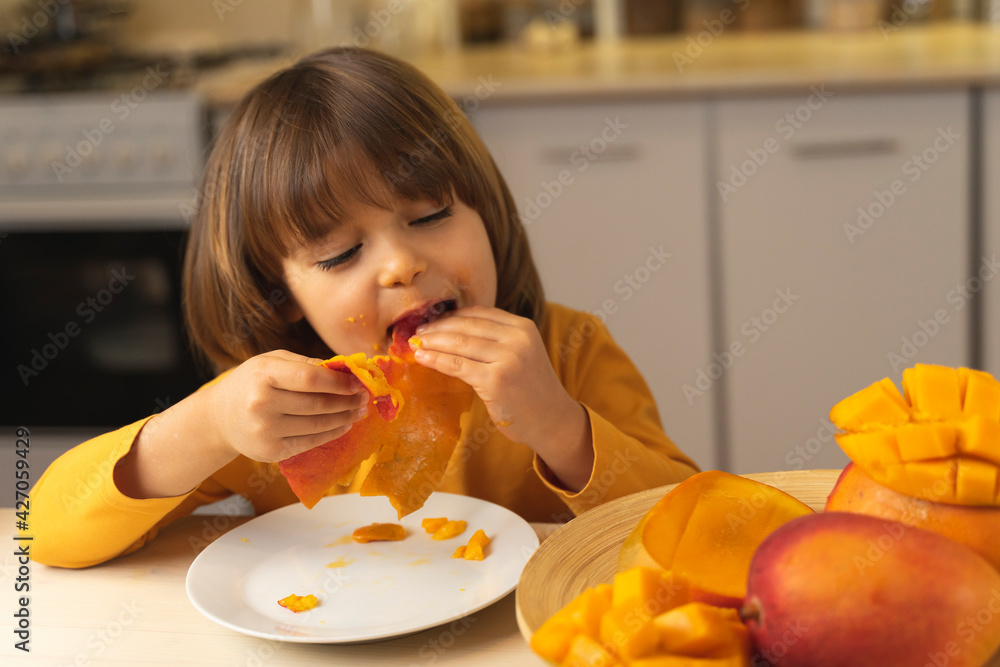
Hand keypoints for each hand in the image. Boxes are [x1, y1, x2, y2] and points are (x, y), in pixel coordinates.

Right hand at [206, 350, 368, 462]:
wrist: (219, 418)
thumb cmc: (251, 383)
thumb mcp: (271, 362)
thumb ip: (305, 364)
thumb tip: (345, 369)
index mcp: (263, 375)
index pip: (310, 379)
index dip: (339, 382)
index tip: (358, 383)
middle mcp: (262, 404)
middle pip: (318, 404)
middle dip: (347, 401)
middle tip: (365, 397)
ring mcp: (265, 431)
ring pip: (318, 425)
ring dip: (345, 418)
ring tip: (359, 410)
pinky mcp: (271, 451)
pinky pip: (310, 442)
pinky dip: (332, 433)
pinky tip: (345, 425)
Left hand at [410, 307, 592, 488]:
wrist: (552, 420)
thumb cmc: (531, 389)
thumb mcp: (521, 353)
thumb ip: (496, 339)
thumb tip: (452, 329)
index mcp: (523, 327)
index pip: (479, 313)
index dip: (451, 316)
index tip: (432, 321)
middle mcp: (517, 339)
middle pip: (466, 326)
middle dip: (437, 327)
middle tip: (417, 332)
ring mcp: (508, 359)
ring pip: (459, 343)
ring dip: (432, 342)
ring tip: (415, 343)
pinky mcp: (496, 380)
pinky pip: (457, 365)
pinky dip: (436, 360)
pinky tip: (422, 357)